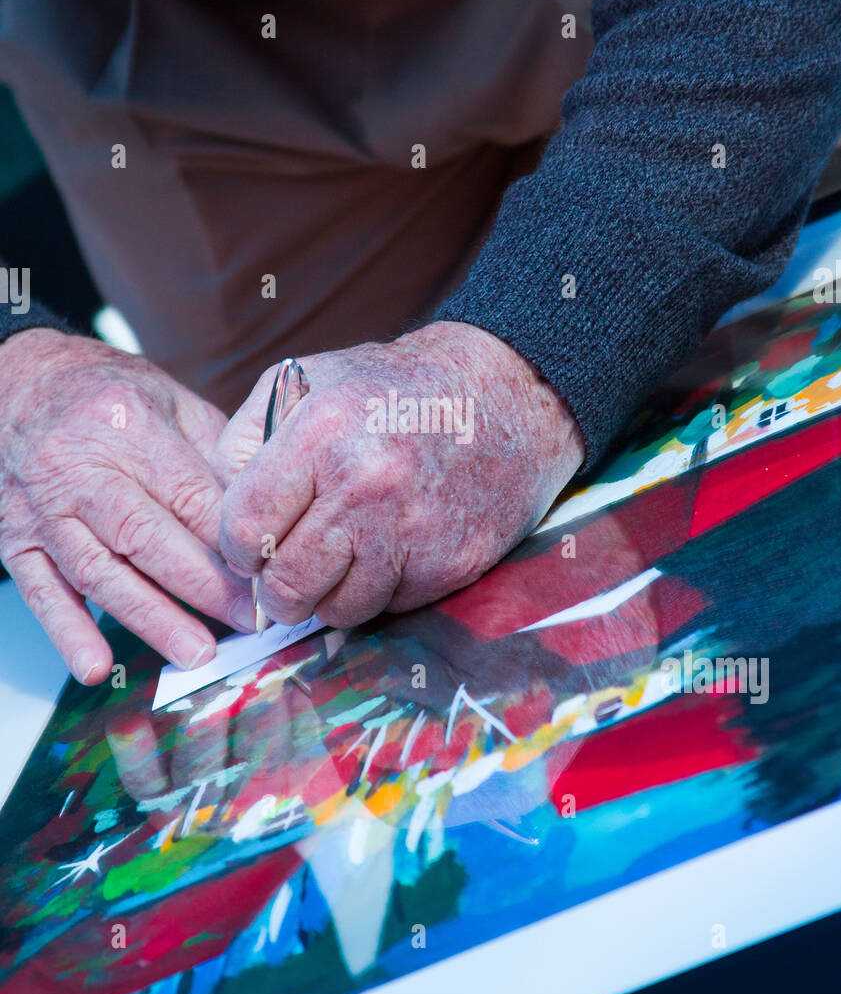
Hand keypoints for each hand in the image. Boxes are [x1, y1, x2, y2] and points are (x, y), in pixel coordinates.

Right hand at [0, 330, 253, 683]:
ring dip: (150, 618)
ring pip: (99, 572)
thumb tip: (267, 510)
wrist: (17, 385)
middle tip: (252, 620)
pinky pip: (42, 593)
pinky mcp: (18, 541)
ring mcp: (45, 509)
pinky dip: (69, 632)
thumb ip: (215, 452)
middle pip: (146, 536)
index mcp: (128, 426)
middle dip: (204, 587)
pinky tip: (97, 666)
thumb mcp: (169, 398)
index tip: (271, 575)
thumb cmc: (106, 395)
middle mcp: (80, 468)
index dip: (231, 542)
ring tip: (198, 653)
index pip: (189, 495)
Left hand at [212, 321, 583, 629]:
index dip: (235, 547)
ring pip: (336, 611)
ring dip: (328, 595)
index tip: (248, 544)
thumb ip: (245, 440)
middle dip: (276, 586)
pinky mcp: (452, 564)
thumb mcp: (306, 382)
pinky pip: (390, 608)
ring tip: (339, 558)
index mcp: (321, 434)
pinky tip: (389, 551)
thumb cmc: (394, 390)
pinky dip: (380, 590)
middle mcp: (366, 486)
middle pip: (285, 586)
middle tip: (286, 567)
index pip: (243, 529)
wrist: (508, 394)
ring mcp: (413, 531)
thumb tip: (213, 510)